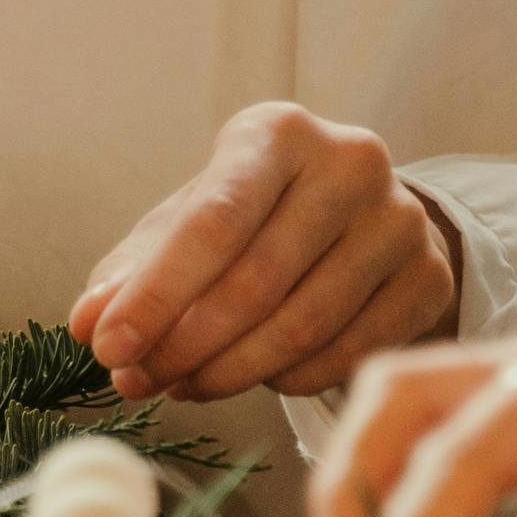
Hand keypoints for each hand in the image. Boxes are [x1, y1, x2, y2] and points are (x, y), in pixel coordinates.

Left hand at [68, 102, 459, 403]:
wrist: (358, 221)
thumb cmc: (252, 222)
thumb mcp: (183, 229)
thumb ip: (130, 274)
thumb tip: (87, 323)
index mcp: (277, 133)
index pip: (213, 221)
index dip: (156, 294)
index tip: (108, 349)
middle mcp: (349, 162)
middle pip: (256, 278)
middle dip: (185, 343)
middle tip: (140, 380)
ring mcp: (400, 220)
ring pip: (303, 324)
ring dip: (231, 371)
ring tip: (187, 384)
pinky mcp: (430, 277)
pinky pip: (349, 352)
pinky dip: (290, 380)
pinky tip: (257, 379)